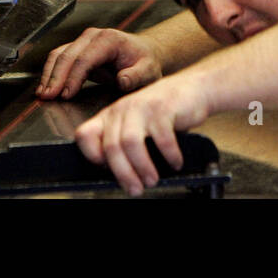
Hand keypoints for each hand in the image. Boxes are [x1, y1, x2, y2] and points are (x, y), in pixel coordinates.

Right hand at [37, 27, 162, 99]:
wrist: (143, 53)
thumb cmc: (144, 62)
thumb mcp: (148, 71)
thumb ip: (136, 76)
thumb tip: (122, 80)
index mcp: (109, 40)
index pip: (85, 58)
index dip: (73, 77)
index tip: (66, 94)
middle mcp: (93, 37)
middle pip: (68, 56)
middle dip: (56, 77)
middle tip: (48, 97)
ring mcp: (83, 41)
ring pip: (59, 55)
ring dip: (49, 75)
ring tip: (43, 94)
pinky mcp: (78, 49)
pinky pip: (59, 58)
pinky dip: (50, 72)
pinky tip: (46, 87)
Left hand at [74, 73, 210, 195]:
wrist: (193, 88)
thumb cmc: (163, 112)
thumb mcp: (136, 124)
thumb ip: (123, 142)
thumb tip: (120, 176)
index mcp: (110, 115)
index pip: (85, 135)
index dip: (91, 156)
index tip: (107, 172)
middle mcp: (122, 109)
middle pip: (111, 146)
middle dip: (123, 173)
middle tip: (135, 189)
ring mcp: (141, 107)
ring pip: (131, 142)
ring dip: (142, 167)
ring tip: (152, 179)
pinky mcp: (163, 108)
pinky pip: (162, 138)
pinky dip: (169, 156)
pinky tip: (175, 163)